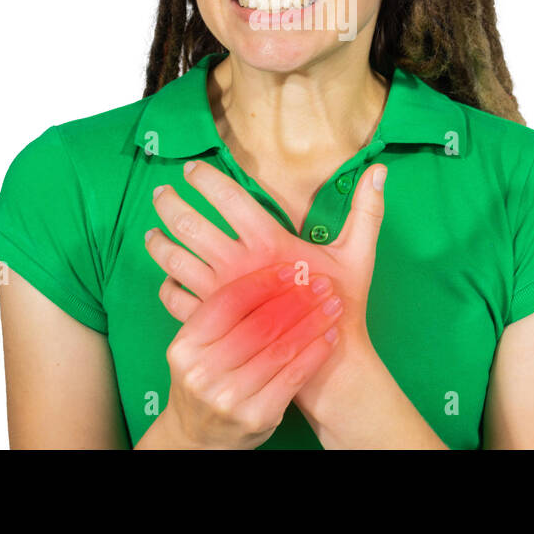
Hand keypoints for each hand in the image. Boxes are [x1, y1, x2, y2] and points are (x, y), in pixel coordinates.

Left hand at [145, 159, 387, 415]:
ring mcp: (217, 294)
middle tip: (161, 193)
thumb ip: (367, 210)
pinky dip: (165, 283)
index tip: (192, 168)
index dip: (205, 177)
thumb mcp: (358, 254)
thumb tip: (381, 170)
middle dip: (169, 203)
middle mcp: (236, 263)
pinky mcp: (208, 322)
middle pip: (187, 223)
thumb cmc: (342, 306)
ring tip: (152, 231)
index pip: (226, 195)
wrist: (327, 365)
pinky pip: (172, 297)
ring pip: (173, 259)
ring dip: (158, 241)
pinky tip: (167, 275)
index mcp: (267, 241)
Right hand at [153, 262, 343, 448]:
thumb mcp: (197, 345)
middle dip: (296, 299)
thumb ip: (221, 311)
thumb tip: (256, 256)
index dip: (263, 281)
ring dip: (312, 322)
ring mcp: (229, 397)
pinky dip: (315, 353)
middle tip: (321, 282)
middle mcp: (203, 372)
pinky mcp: (256, 417)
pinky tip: (330, 336)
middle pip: (259, 324)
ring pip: (280, 349)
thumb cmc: (206, 377)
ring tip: (333, 304)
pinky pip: (293, 377)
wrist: (199, 437)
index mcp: (186, 345)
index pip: (229, 302)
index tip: (291, 267)